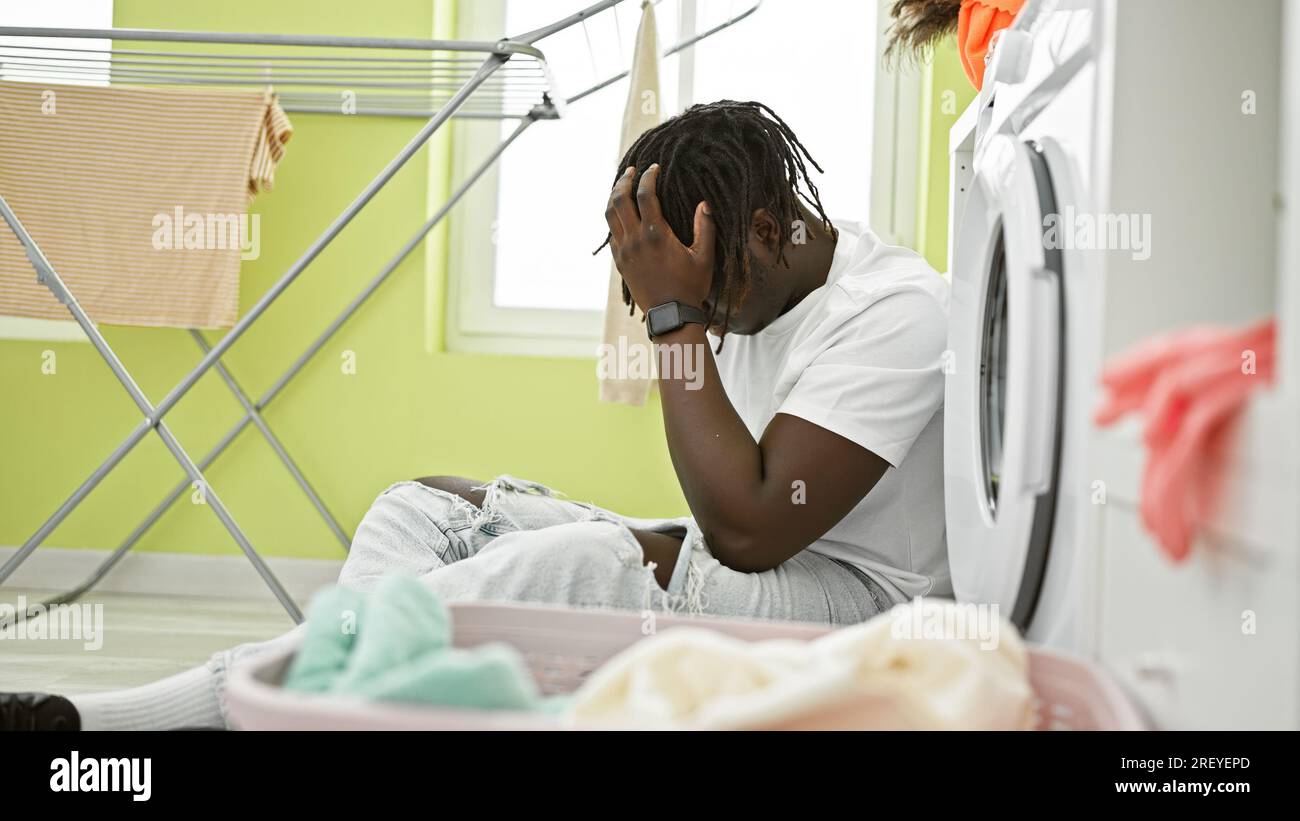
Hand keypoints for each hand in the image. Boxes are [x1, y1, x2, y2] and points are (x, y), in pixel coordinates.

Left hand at [604, 164, 714, 312]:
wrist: (670, 316)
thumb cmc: (691, 287)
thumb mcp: (704, 257)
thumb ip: (705, 227)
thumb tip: (705, 203)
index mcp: (656, 234)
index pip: (645, 194)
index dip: (648, 176)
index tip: (654, 168)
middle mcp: (635, 240)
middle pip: (618, 199)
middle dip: (624, 180)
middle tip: (632, 170)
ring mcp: (624, 251)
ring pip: (609, 215)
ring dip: (614, 196)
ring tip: (622, 186)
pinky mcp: (619, 262)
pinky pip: (611, 233)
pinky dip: (613, 218)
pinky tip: (621, 214)